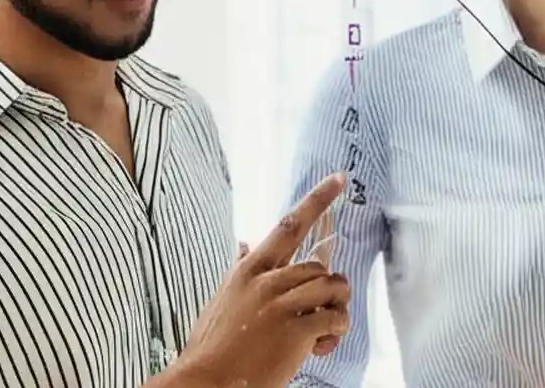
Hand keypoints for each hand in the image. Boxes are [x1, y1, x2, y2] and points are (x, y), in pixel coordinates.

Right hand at [172, 173, 351, 386]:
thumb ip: (239, 270)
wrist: (206, 383)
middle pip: (320, 266)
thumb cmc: (213, 346)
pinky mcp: (296, 330)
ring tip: (319, 332)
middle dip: (328, 290)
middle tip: (317, 315)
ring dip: (336, 309)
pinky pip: (335, 318)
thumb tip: (243, 243)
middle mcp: (267, 281)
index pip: (289, 224)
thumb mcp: (222, 299)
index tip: (338, 178)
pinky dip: (336, 332)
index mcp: (250, 270)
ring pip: (334, 287)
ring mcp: (282, 304)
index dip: (317, 199)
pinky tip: (319, 346)